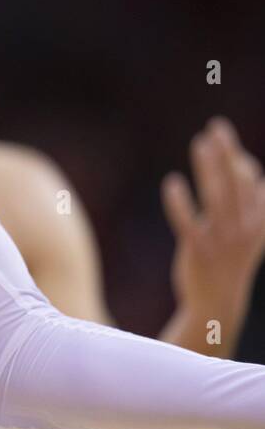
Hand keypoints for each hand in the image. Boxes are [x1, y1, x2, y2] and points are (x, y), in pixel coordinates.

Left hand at [162, 117, 264, 337]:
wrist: (218, 302)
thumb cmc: (230, 259)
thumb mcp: (247, 229)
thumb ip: (246, 198)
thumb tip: (240, 162)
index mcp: (259, 222)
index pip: (254, 182)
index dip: (239, 159)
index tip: (223, 140)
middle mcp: (245, 229)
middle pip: (238, 183)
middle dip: (229, 153)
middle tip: (216, 125)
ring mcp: (222, 240)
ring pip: (216, 198)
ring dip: (208, 169)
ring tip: (199, 143)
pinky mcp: (199, 250)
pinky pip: (188, 223)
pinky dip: (180, 203)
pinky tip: (172, 182)